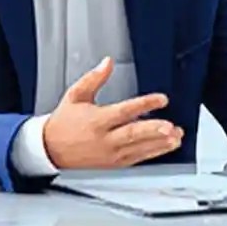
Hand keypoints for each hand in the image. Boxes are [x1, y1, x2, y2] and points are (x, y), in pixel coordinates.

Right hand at [43, 56, 183, 168]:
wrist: (50, 149)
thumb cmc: (64, 122)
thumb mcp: (75, 95)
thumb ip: (94, 78)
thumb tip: (107, 62)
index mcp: (96, 120)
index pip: (124, 111)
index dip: (144, 105)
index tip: (161, 99)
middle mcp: (104, 138)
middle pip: (133, 134)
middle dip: (154, 130)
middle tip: (171, 127)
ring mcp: (110, 153)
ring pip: (139, 149)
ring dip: (160, 143)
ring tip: (176, 136)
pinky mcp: (114, 163)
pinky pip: (136, 158)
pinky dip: (153, 153)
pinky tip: (166, 146)